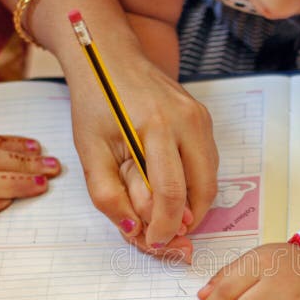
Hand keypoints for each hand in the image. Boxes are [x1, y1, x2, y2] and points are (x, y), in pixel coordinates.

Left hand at [67, 55, 217, 257]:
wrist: (110, 57)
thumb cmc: (96, 101)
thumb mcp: (89, 150)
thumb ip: (108, 194)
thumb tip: (133, 230)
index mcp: (156, 127)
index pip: (171, 193)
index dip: (164, 227)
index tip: (154, 243)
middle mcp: (187, 121)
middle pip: (202, 191)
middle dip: (185, 221)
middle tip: (166, 236)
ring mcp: (201, 118)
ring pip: (210, 181)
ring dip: (192, 206)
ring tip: (166, 215)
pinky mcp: (204, 119)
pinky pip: (207, 165)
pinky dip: (194, 186)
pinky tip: (172, 191)